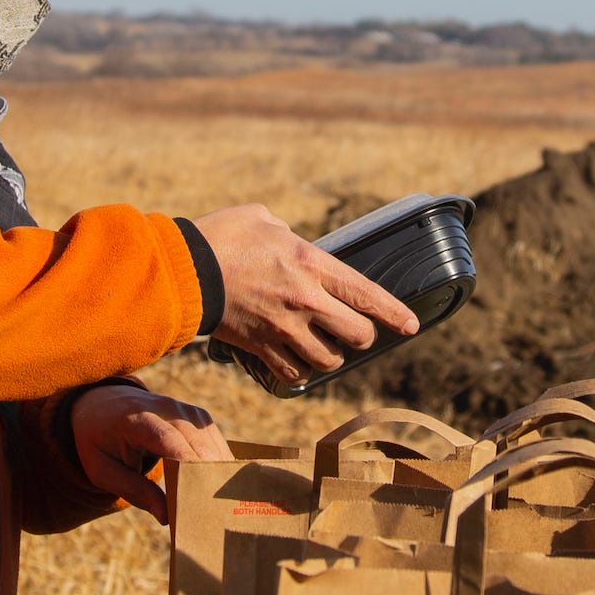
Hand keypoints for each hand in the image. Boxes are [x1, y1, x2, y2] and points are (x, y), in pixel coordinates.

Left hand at [68, 383, 230, 521]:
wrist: (102, 405)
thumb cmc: (100, 442)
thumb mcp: (102, 470)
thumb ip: (133, 490)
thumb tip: (166, 517)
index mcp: (135, 419)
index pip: (169, 441)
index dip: (188, 466)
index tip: (201, 498)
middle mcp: (164, 408)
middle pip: (196, 443)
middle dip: (207, 478)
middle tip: (214, 514)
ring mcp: (184, 409)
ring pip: (212, 443)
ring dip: (217, 472)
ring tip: (219, 505)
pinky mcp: (197, 415)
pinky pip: (215, 440)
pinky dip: (218, 463)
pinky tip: (218, 486)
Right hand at [192, 203, 419, 385]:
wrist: (184, 271)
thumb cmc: (221, 237)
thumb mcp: (263, 219)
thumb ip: (289, 235)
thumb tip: (292, 244)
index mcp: (312, 264)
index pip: (368, 294)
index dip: (395, 313)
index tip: (410, 325)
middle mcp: (306, 300)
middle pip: (358, 335)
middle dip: (362, 335)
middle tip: (354, 331)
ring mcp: (284, 328)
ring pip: (329, 360)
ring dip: (330, 355)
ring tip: (323, 346)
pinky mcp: (261, 348)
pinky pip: (295, 374)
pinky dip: (300, 372)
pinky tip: (297, 362)